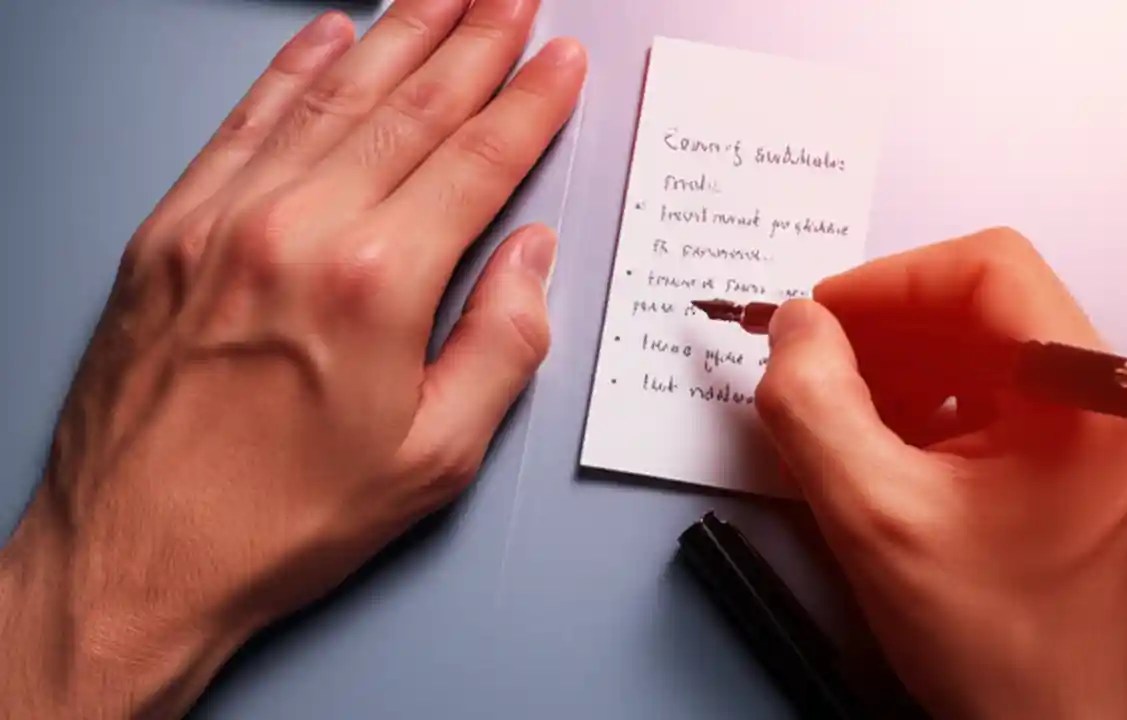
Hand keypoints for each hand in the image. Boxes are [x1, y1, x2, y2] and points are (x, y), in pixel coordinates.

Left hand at [0, 2, 585, 715]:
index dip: (529, 104)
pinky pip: (246, 120)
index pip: (476, 163)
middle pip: (411, 108)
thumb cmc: (280, 519)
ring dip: (399, 32)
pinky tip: (329, 32)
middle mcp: (296, 230)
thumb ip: (502, 345)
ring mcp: (223, 220)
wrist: (135, 557)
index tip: (560, 61)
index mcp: (374, 285)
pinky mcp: (169, 229)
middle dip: (476, 39)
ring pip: (333, 96)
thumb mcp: (435, 458)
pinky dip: (293, 68)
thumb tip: (530, 261)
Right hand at [756, 228, 1126, 719]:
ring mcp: (1091, 430)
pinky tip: (879, 452)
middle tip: (815, 368)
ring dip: (897, 373)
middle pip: (979, 306)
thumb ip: (815, 408)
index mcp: (1089, 396)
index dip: (888, 282)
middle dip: (883, 333)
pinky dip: (920, 409)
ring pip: (975, 350)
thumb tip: (794, 329)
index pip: (987, 269)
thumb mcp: (875, 520)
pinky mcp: (1067, 459)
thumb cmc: (1001, 651)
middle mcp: (1106, 399)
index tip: (823, 319)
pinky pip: (984, 398)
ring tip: (842, 423)